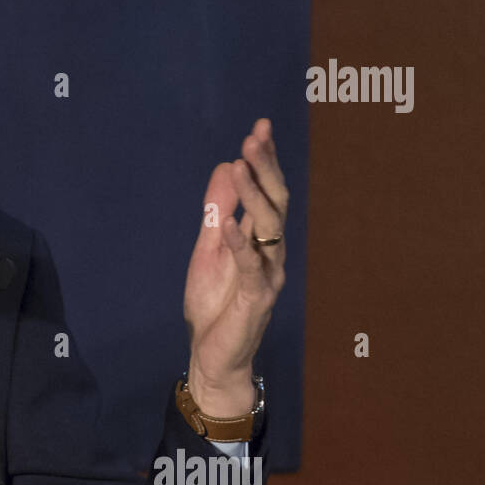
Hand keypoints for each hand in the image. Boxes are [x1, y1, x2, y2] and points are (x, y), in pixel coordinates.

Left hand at [182, 118, 287, 415]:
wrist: (213, 356)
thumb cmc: (214, 304)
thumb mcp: (208, 249)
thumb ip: (217, 211)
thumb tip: (224, 167)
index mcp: (260, 239)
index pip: (268, 192)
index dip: (265, 161)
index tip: (260, 128)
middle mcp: (271, 253)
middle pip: (276, 203)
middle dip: (266, 169)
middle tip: (254, 137)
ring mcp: (268, 275)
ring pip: (269, 229)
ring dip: (255, 196)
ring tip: (241, 165)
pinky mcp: (256, 298)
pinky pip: (250, 265)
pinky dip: (237, 242)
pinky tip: (226, 221)